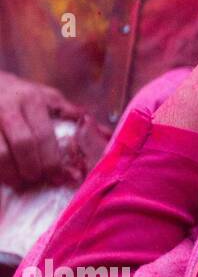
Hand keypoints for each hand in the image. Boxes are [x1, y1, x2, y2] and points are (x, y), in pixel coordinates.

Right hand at [0, 71, 81, 188]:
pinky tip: (4, 175)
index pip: (44, 137)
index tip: (59, 178)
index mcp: (33, 99)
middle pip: (23, 146)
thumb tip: (108, 134)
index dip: (52, 163)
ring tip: (19, 180)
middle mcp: (9, 104)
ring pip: (1, 155)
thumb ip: (74, 116)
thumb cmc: (22, 96)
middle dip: (33, 170)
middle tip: (37, 179)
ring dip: (12, 174)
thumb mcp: (48, 98)